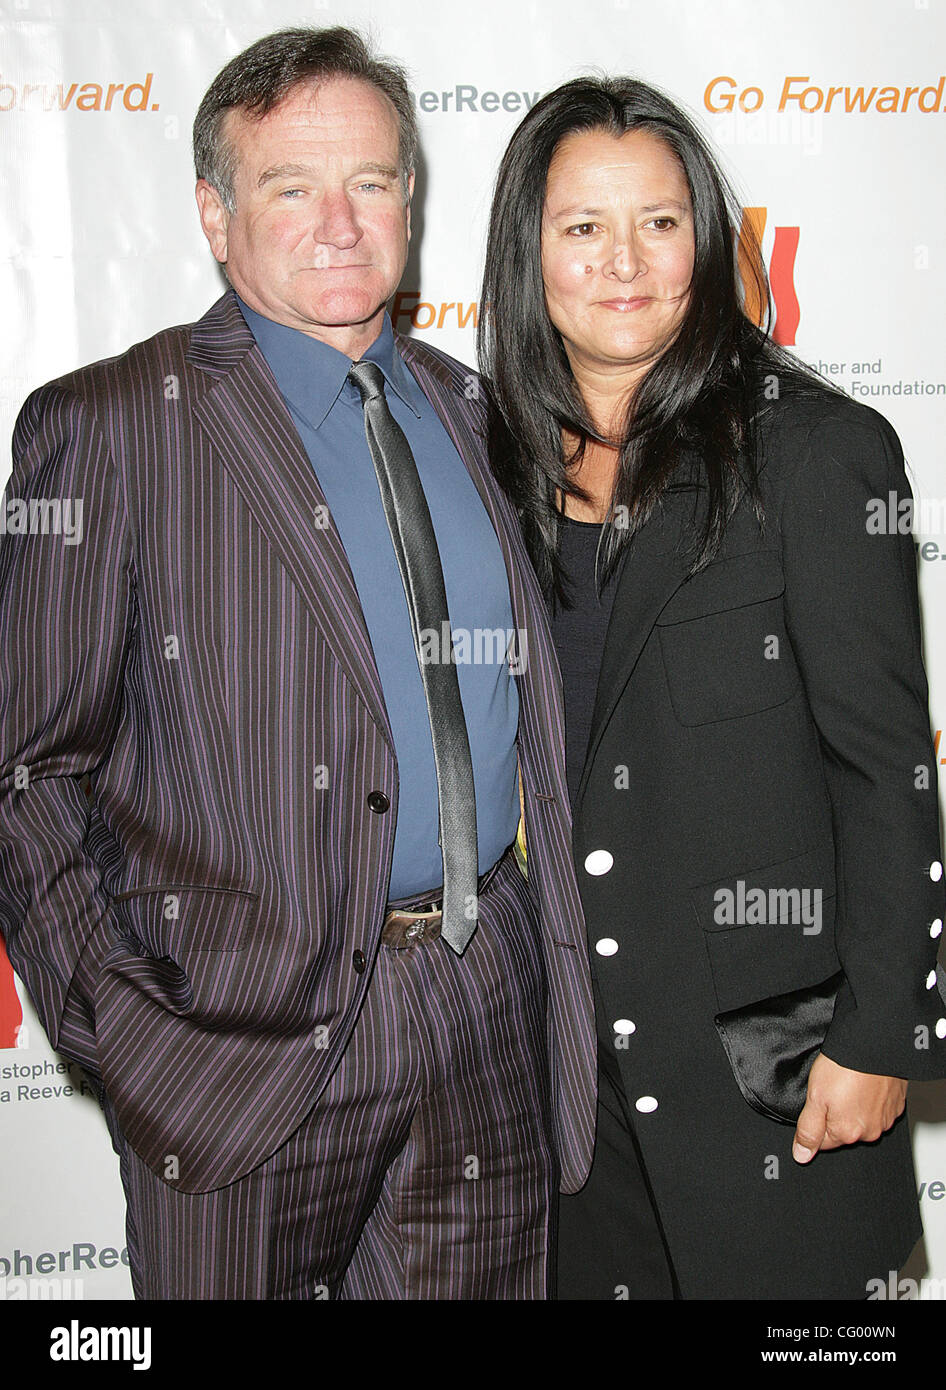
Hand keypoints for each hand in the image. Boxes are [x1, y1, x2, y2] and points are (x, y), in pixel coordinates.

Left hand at [792, 1053, 906, 1163]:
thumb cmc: (844, 1067)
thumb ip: (808, 1130)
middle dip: (836, 1114)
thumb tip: (801, 1155)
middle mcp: (870, 1131)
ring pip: (862, 1120)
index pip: (823, 1142)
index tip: (819, 1103)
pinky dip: (871, 1099)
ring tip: (850, 1084)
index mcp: (847, 1132)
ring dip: (855, 1107)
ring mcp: (885, 1118)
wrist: (872, 1045)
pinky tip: (865, 1083)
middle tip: (834, 1089)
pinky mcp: (896, 1104)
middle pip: (844, 1131)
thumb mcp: (815, 1097)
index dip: (816, 1121)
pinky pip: (879, 1108)